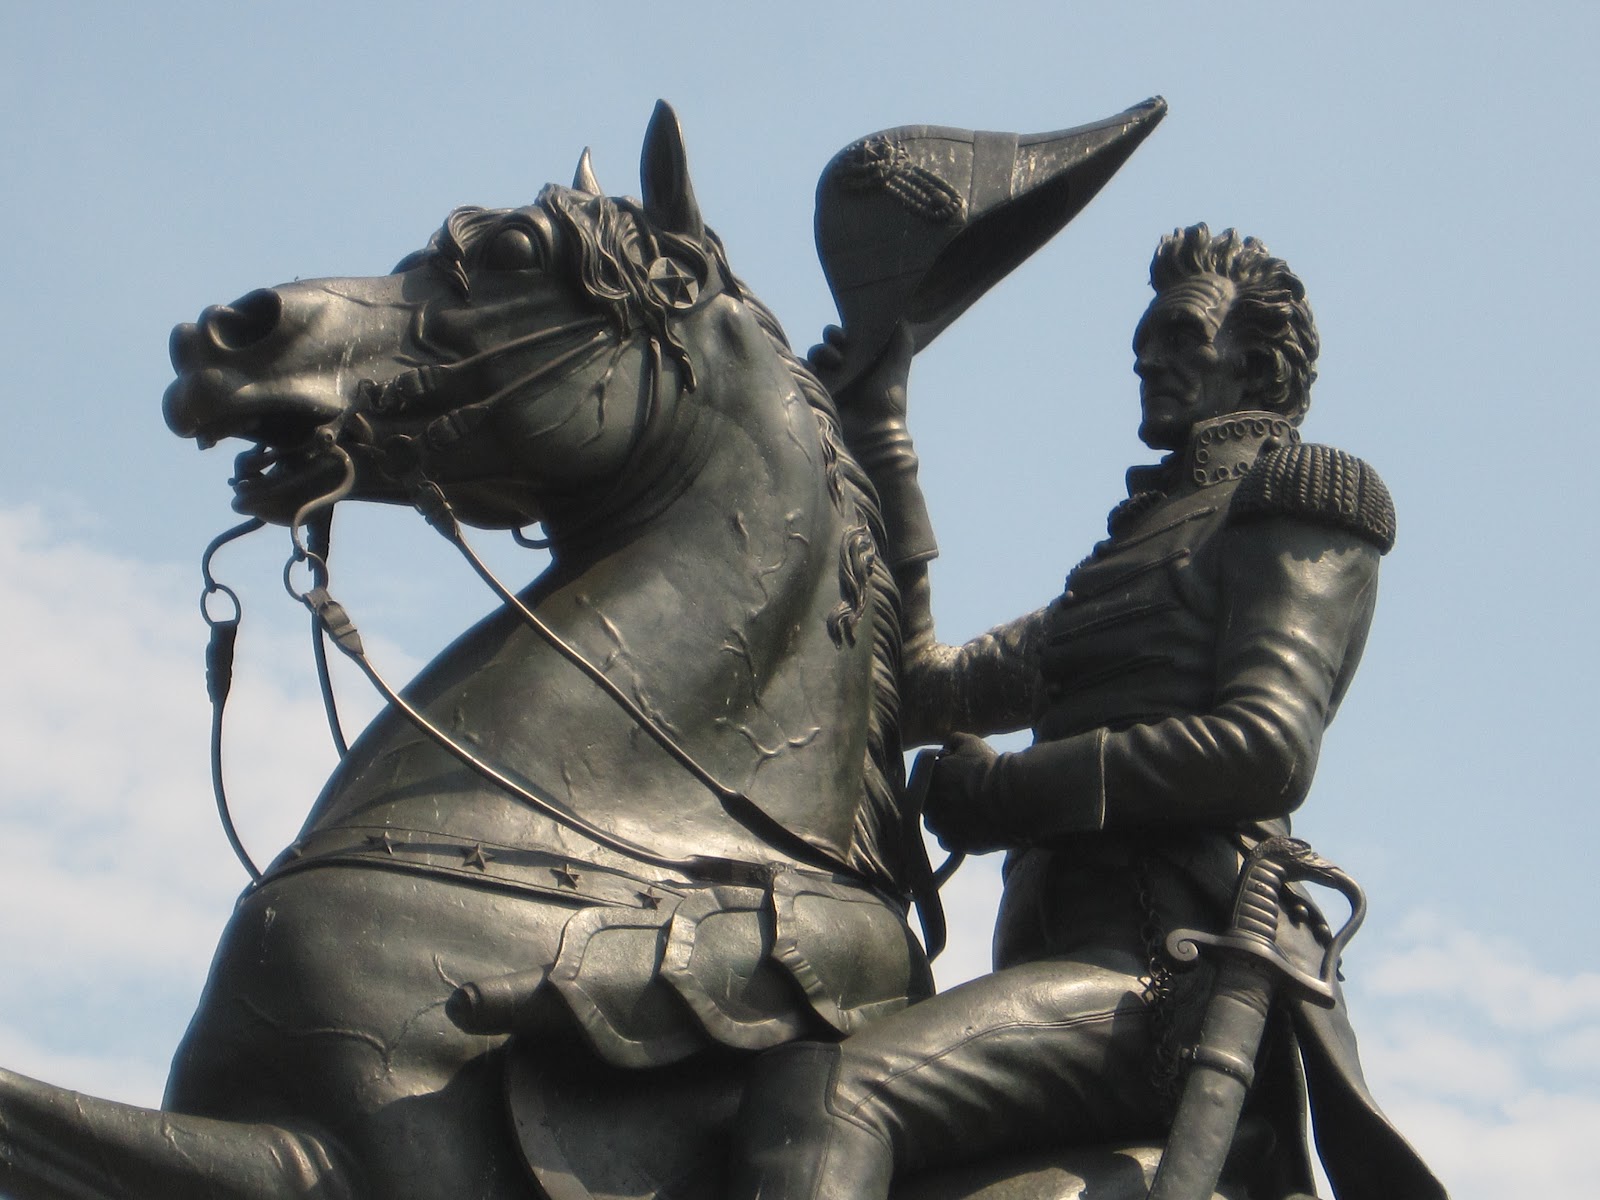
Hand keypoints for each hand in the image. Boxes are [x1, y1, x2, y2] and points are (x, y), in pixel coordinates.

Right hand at [807, 323, 912, 426]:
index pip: (841, 337)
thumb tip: (901, 316)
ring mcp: (827, 383)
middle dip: (828, 345)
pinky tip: (812, 371)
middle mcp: (841, 369)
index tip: (844, 336)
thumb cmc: (888, 400)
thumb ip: (902, 340)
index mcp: (859, 360)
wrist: (874, 433)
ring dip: (819, 355)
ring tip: (833, 365)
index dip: (839, 333)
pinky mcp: (815, 395)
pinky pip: (800, 375)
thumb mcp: (897, 365)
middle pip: (824, 346)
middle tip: (838, 354)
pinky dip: (802, 368)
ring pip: (812, 358)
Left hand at [923, 732, 1008, 853]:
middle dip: (944, 800)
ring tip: (971, 814)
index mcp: (927, 780)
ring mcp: (939, 827)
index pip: (927, 781)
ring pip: (938, 824)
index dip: (943, 780)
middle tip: (966, 797)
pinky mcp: (953, 844)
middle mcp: (928, 805)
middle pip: (931, 804)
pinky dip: (957, 836)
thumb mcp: (971, 743)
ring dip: (949, 819)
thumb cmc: (990, 768)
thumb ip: (953, 741)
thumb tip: (948, 745)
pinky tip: (973, 827)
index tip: (958, 781)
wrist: (1012, 796)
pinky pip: (948, 841)